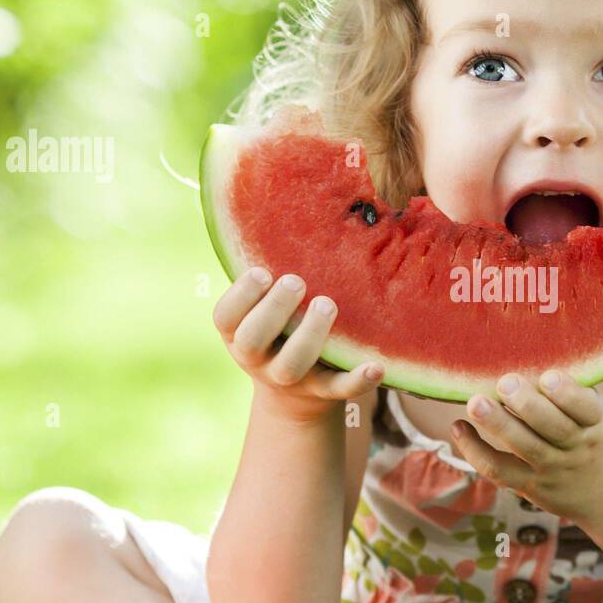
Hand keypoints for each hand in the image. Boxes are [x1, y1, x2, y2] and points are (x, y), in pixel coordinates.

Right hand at [212, 267, 382, 424]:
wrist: (293, 392)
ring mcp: (290, 378)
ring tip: (328, 304)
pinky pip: (340, 390)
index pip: (225, 317)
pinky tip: (377, 366)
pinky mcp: (323, 392)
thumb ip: (266, 280)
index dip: (240, 295)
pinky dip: (358, 380)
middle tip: (296, 281)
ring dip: (309, 335)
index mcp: (238, 333)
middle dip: (273, 310)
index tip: (262, 272)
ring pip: (292, 364)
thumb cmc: (278, 327)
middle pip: (253, 340)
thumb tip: (283, 210)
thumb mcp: (262, 308)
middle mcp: (258, 359)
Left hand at [448, 371, 602, 528]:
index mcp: (596, 423)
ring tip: (475, 402)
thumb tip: (529, 349)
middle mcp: (577, 448)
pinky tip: (458, 427)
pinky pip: (499, 471)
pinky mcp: (530, 487)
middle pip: (553, 428)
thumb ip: (570, 390)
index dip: (568, 394)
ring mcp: (553, 470)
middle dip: (527, 405)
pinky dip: (475, 450)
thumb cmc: (591, 435)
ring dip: (498, 424)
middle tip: (505, 382)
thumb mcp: (594, 413)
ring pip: (525, 448)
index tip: (548, 376)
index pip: (587, 409)